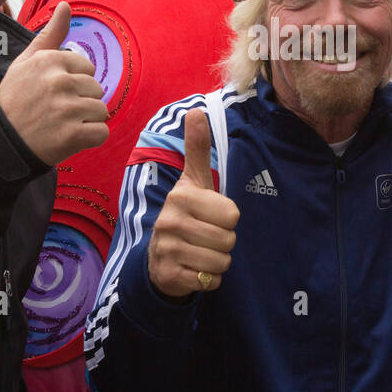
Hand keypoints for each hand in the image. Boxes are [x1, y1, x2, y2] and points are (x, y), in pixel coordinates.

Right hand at [0, 2, 109, 165]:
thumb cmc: (15, 99)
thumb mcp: (27, 62)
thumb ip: (50, 34)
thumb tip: (66, 4)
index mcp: (50, 61)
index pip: (87, 69)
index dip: (73, 83)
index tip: (53, 93)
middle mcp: (59, 81)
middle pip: (96, 89)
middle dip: (81, 102)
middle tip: (56, 112)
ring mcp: (67, 109)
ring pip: (101, 110)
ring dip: (86, 121)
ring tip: (61, 124)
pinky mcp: (73, 135)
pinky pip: (102, 132)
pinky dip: (89, 139)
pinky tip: (69, 139)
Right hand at [147, 109, 238, 297]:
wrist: (158, 257)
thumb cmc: (186, 213)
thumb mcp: (193, 181)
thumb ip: (197, 149)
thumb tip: (196, 110)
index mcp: (181, 197)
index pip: (232, 215)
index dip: (227, 219)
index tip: (210, 216)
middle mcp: (169, 222)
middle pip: (229, 240)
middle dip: (224, 242)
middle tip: (206, 236)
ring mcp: (167, 250)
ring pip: (221, 261)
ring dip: (218, 261)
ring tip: (200, 251)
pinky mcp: (169, 276)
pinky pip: (211, 281)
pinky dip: (209, 279)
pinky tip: (194, 268)